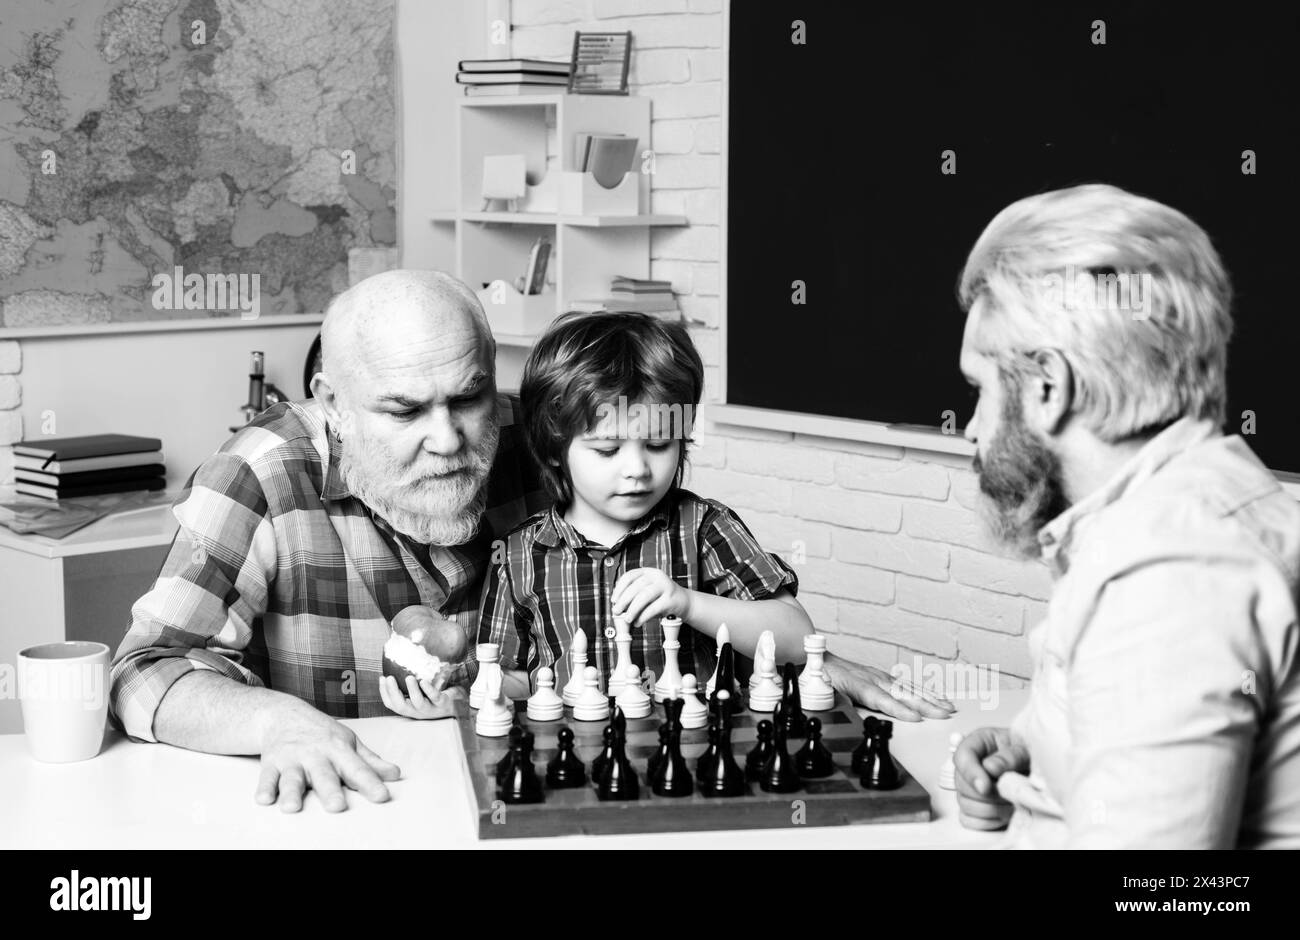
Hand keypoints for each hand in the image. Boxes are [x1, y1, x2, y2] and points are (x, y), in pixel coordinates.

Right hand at [255, 701, 400, 812]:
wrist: (284, 714)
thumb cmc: (321, 733)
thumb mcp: (349, 742)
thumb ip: (370, 761)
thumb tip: (395, 775)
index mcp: (339, 750)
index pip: (357, 768)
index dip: (370, 782)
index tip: (382, 796)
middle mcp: (316, 755)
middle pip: (324, 775)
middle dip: (330, 790)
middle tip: (337, 806)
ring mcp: (292, 759)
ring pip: (292, 778)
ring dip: (291, 792)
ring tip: (293, 807)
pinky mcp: (271, 764)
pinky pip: (266, 777)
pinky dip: (264, 788)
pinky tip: (264, 799)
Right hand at [378, 673, 463, 719]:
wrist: (459, 703)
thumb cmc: (437, 694)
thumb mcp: (421, 691)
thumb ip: (410, 683)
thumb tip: (397, 662)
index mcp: (410, 708)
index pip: (392, 704)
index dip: (384, 692)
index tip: (382, 678)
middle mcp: (418, 711)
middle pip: (401, 706)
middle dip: (393, 692)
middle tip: (389, 678)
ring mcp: (431, 709)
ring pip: (418, 703)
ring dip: (412, 690)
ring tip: (408, 677)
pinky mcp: (443, 704)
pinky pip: (435, 698)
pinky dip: (429, 690)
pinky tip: (424, 682)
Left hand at [611, 567, 691, 626]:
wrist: (684, 602)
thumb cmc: (661, 598)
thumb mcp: (646, 594)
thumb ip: (633, 598)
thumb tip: (618, 608)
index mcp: (648, 572)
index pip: (629, 576)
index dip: (619, 588)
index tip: (614, 600)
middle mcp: (657, 576)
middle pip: (636, 586)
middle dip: (623, 600)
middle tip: (617, 611)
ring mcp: (665, 586)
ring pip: (644, 596)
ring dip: (633, 609)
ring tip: (627, 619)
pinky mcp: (671, 599)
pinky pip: (654, 608)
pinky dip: (643, 617)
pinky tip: (638, 622)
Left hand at [821, 652, 955, 720]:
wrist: (814, 658)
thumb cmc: (819, 679)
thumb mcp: (823, 694)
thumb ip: (839, 706)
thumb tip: (852, 718)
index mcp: (858, 684)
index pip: (882, 699)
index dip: (899, 709)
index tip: (916, 718)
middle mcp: (873, 678)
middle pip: (902, 693)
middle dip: (925, 704)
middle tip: (944, 714)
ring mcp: (879, 676)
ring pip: (908, 688)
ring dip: (930, 698)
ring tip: (948, 707)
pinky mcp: (882, 676)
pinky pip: (907, 684)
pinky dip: (924, 691)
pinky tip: (936, 697)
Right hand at [954, 726, 1029, 830]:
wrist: (1040, 774)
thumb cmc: (1030, 757)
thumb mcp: (1025, 749)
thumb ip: (1009, 756)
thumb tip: (990, 767)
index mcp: (978, 745)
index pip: (962, 757)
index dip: (971, 773)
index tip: (986, 787)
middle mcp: (969, 767)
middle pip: (961, 785)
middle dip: (988, 794)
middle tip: (1011, 793)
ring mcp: (969, 789)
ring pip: (966, 805)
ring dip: (992, 808)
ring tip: (1013, 802)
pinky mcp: (974, 810)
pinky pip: (971, 821)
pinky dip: (990, 821)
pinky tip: (1006, 812)